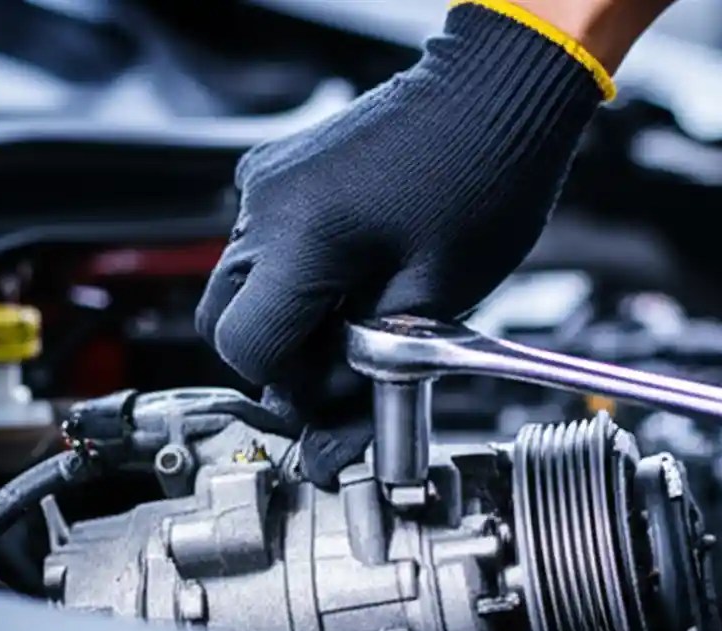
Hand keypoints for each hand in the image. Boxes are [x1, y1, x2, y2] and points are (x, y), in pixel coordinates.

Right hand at [196, 3, 611, 485]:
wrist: (495, 94)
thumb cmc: (485, 180)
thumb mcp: (436, 300)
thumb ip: (371, 375)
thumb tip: (333, 444)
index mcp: (300, 239)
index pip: (245, 349)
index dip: (294, 384)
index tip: (340, 387)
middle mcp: (266, 206)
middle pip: (226, 322)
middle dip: (283, 355)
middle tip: (348, 364)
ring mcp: (267, 181)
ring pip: (242, 285)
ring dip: (291, 314)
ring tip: (362, 313)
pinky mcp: (279, 167)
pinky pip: (263, 241)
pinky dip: (296, 272)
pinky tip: (354, 271)